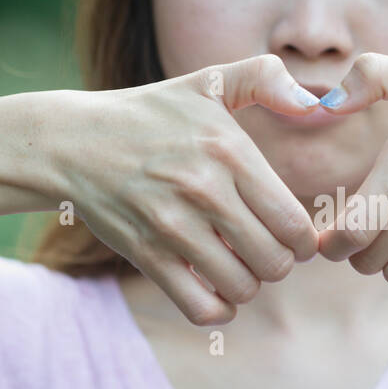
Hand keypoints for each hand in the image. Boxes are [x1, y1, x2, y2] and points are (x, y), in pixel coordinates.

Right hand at [52, 56, 321, 323]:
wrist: (72, 142)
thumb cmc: (150, 115)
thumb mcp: (207, 83)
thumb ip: (266, 79)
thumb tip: (315, 103)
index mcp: (229, 152)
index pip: (293, 224)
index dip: (304, 241)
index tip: (294, 237)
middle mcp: (204, 191)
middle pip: (274, 262)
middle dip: (279, 264)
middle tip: (266, 251)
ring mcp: (172, 227)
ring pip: (241, 287)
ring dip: (247, 284)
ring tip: (238, 266)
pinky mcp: (146, 255)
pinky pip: (200, 307)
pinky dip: (218, 309)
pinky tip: (217, 292)